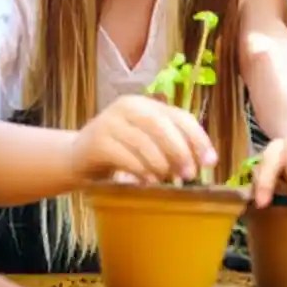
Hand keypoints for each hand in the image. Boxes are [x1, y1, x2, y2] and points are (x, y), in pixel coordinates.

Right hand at [71, 94, 216, 184]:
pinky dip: (140, 169)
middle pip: (161, 124)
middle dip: (180, 150)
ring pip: (143, 140)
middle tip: (189, 174)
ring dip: (160, 163)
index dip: (198, 138)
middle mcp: (128, 106)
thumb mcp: (148, 145)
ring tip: (167, 180)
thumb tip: (203, 163)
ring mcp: (109, 122)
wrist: (76, 159)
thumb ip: (171, 147)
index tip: (210, 162)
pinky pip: (124, 155)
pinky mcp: (96, 141)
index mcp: (147, 104)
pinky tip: (148, 181)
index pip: (180, 116)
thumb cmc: (120, 152)